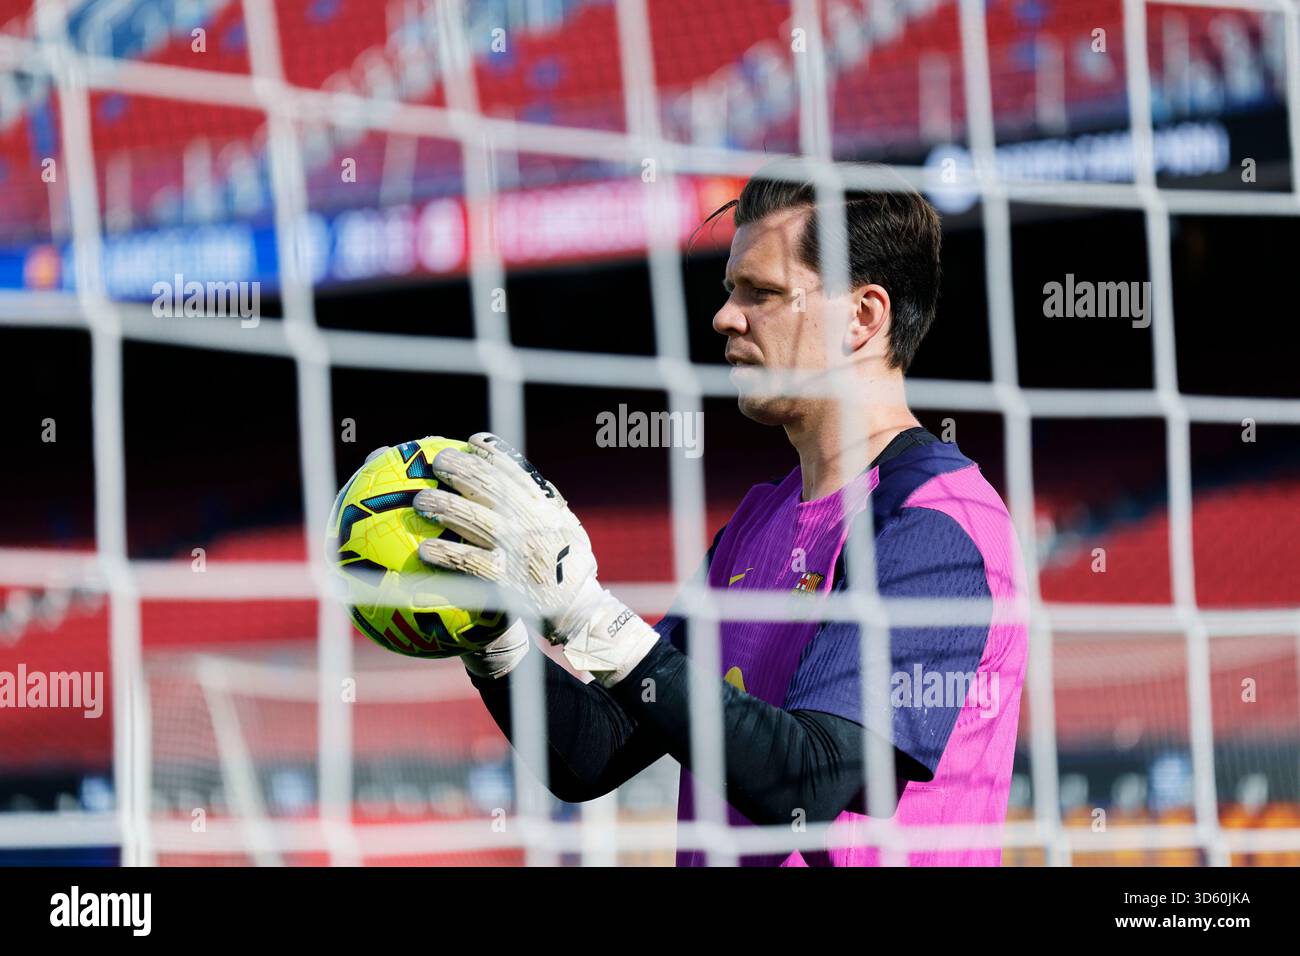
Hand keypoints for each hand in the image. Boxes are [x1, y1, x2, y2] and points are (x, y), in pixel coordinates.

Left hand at [415, 433, 659, 685]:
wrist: (580, 611)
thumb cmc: (568, 568)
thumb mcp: (567, 528)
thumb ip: (546, 505)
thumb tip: (516, 479)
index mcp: (546, 508)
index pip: (518, 471)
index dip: (494, 453)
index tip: (473, 440)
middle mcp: (533, 523)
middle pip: (490, 487)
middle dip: (461, 469)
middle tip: (436, 461)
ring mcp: (519, 550)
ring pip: (474, 520)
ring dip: (444, 507)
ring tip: (420, 501)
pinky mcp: (507, 579)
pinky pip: (468, 563)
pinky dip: (445, 555)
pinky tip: (424, 551)